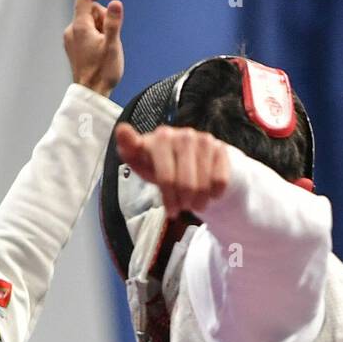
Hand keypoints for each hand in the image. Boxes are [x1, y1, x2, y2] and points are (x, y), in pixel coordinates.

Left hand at [64, 0, 122, 95]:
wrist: (90, 95)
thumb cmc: (102, 73)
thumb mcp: (112, 46)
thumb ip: (114, 23)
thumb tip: (116, 3)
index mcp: (80, 27)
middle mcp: (72, 31)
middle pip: (90, 10)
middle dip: (104, 17)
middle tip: (111, 36)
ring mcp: (71, 39)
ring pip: (89, 22)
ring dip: (101, 28)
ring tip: (106, 47)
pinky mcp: (73, 47)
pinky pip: (86, 32)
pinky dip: (96, 36)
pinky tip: (101, 51)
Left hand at [114, 123, 229, 218]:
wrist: (195, 160)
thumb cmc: (162, 164)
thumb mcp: (143, 162)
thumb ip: (130, 150)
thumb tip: (121, 129)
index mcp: (161, 137)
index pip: (165, 178)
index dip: (168, 197)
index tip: (171, 212)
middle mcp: (184, 135)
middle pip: (184, 185)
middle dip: (181, 203)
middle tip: (179, 209)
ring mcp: (204, 140)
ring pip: (202, 185)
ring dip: (198, 203)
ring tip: (193, 205)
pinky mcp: (221, 149)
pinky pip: (219, 181)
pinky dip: (214, 195)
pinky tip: (208, 194)